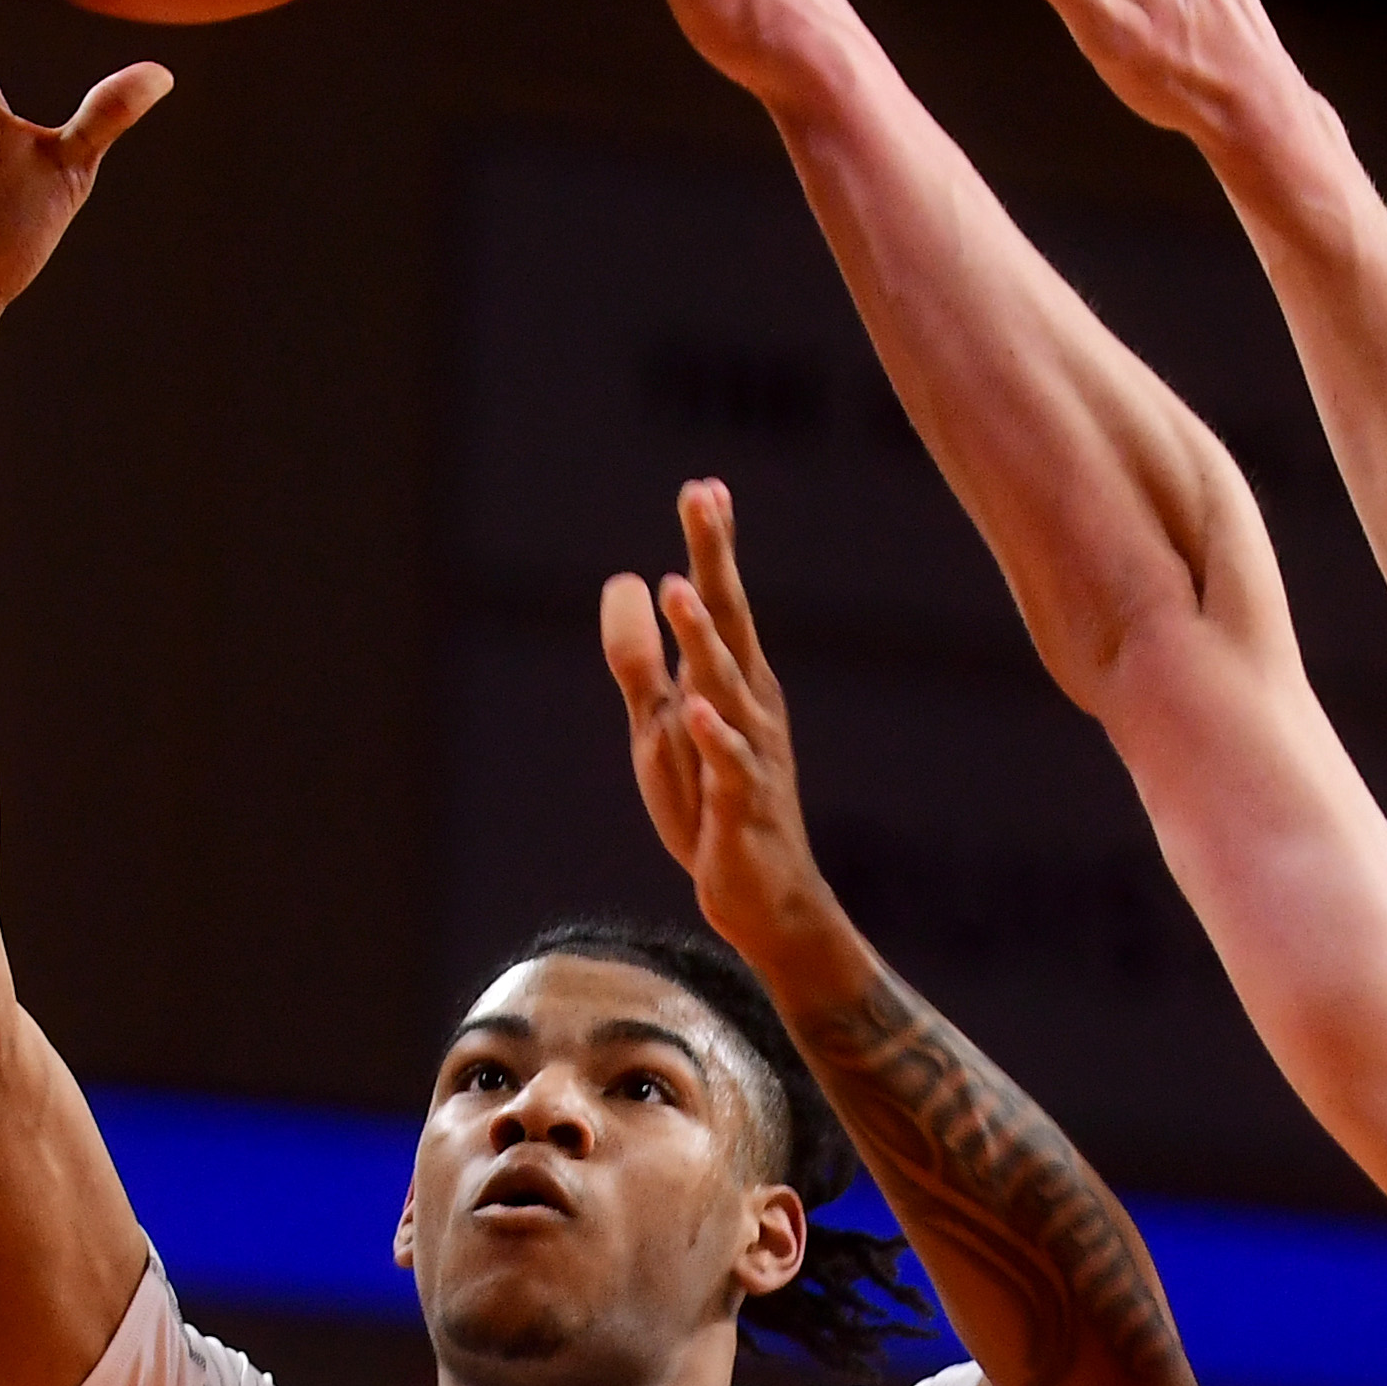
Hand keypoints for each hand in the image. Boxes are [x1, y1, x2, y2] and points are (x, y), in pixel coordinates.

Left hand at [601, 480, 846, 974]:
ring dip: (703, 637)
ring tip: (678, 587)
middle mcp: (750, 706)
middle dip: (714, 559)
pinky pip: (729, 767)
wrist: (764, 899)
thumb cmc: (712, 805)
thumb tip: (623, 580)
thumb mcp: (660, 725)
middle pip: (730, 622)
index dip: (711, 546)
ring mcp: (750, 754)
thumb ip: (639, 657)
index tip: (704, 486)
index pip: (721, 603)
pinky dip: (715, 738)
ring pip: (726, 686)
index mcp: (733, 683)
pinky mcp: (741, 807)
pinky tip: (696, 710)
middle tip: (702, 498)